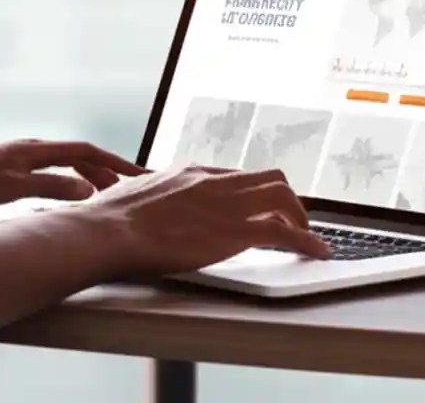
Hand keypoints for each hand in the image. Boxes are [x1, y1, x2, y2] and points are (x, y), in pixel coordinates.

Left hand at [0, 139, 145, 204]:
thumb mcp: (16, 188)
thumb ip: (53, 187)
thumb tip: (89, 189)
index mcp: (38, 150)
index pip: (87, 151)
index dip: (115, 162)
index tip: (139, 174)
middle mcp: (35, 147)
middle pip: (81, 154)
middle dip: (109, 169)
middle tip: (133, 186)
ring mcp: (25, 155)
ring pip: (68, 162)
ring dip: (91, 174)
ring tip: (110, 193)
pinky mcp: (15, 165)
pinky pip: (55, 168)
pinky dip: (72, 178)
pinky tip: (74, 193)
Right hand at [83, 166, 331, 276]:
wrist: (107, 231)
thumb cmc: (107, 218)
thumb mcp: (130, 194)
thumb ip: (146, 197)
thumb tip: (135, 203)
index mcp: (188, 171)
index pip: (233, 176)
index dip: (249, 194)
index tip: (255, 208)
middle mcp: (213, 181)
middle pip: (266, 178)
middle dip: (283, 198)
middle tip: (289, 219)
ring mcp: (226, 204)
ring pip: (282, 197)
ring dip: (300, 216)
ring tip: (307, 236)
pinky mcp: (234, 232)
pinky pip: (284, 233)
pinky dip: (307, 241)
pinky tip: (318, 252)